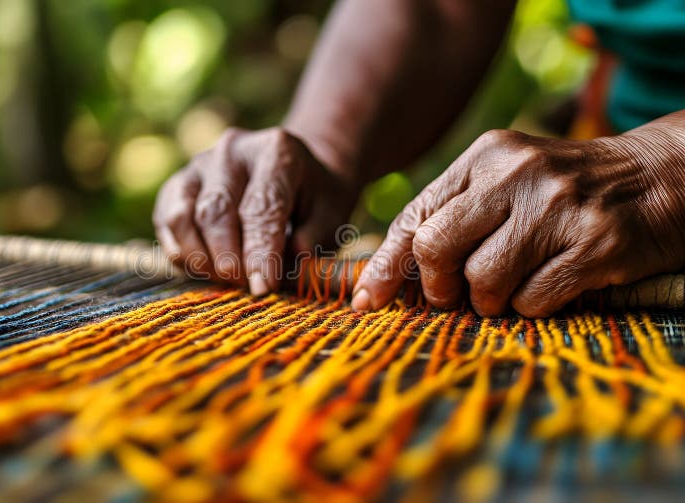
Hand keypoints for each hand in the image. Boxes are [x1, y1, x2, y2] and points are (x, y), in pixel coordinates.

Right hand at [153, 127, 357, 294]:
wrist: (293, 171)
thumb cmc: (314, 199)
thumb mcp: (330, 216)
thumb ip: (310, 240)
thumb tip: (278, 270)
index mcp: (276, 150)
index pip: (261, 205)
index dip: (260, 251)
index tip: (262, 288)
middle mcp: (233, 149)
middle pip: (216, 211)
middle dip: (227, 258)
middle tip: (244, 287)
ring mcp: (200, 164)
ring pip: (183, 217)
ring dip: (200, 258)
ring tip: (226, 279)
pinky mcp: (178, 183)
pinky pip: (167, 222)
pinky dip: (181, 252)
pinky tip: (204, 268)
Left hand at [352, 126, 684, 316]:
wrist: (657, 178)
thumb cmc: (563, 190)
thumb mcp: (504, 182)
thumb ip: (452, 216)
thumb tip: (391, 276)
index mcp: (485, 156)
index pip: (415, 215)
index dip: (385, 264)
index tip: (367, 300)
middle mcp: (515, 174)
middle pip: (434, 247)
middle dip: (436, 285)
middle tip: (454, 295)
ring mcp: (556, 207)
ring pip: (481, 281)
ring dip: (489, 300)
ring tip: (511, 286)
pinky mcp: (594, 243)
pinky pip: (530, 300)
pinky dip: (530, 305)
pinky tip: (550, 282)